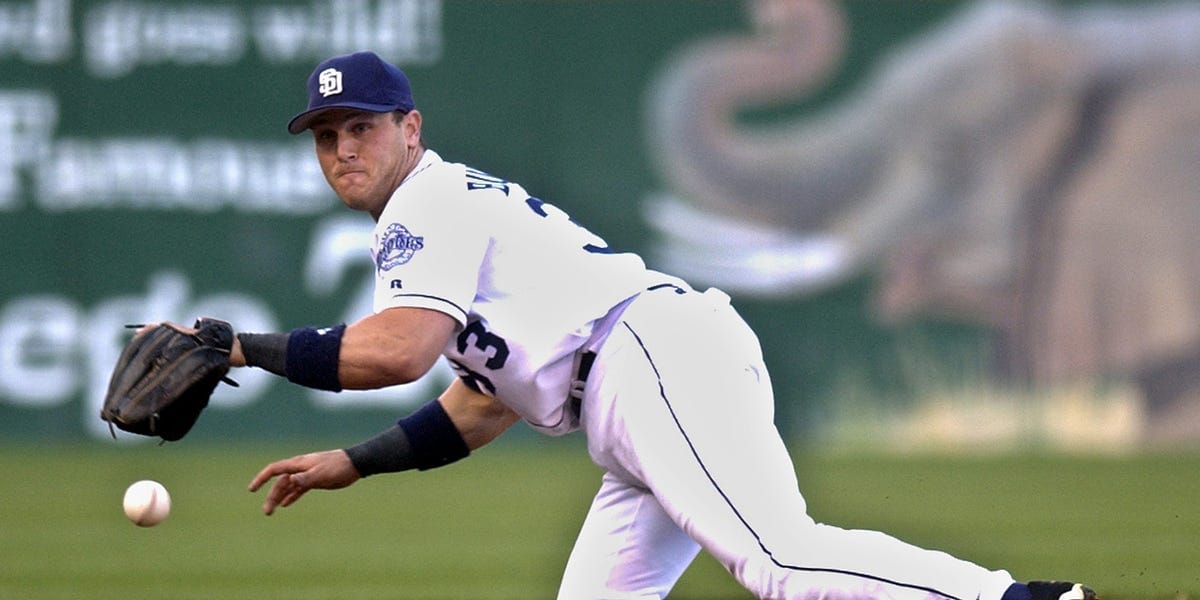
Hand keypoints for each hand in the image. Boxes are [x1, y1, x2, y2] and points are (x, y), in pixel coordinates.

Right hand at [247, 450, 361, 514]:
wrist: (355, 464)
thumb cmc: (338, 466)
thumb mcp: (322, 474)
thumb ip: (306, 478)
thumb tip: (290, 480)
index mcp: (299, 464)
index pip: (274, 469)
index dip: (262, 478)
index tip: (252, 489)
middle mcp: (300, 469)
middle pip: (280, 482)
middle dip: (271, 496)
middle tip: (267, 512)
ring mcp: (307, 474)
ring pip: (289, 487)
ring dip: (280, 498)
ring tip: (272, 511)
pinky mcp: (315, 480)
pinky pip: (299, 488)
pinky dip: (292, 496)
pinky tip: (286, 505)